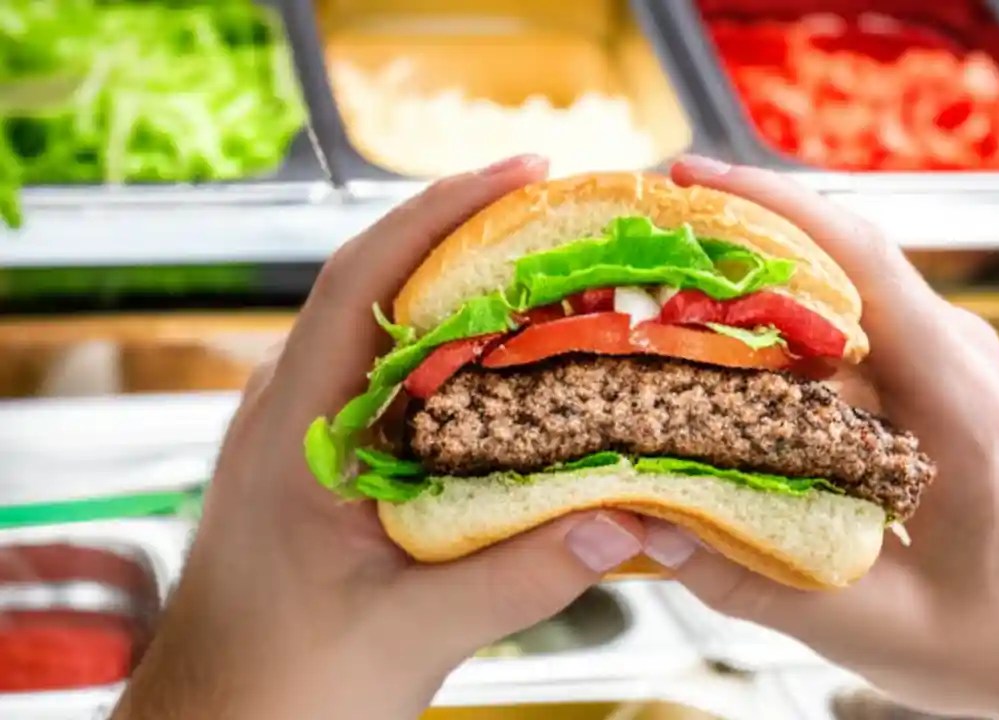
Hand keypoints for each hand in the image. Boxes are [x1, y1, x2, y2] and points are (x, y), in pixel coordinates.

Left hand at [113, 156, 645, 719]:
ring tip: (554, 274)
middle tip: (564, 214)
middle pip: (379, 283)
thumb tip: (621, 522)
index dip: (437, 212)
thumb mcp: (406, 636)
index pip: (359, 280)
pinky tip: (515, 368)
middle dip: (469, 234)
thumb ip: (515, 580)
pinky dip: (457, 350)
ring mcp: (304, 430)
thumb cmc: (279, 687)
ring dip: (465, 289)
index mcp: (294, 430)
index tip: (519, 173)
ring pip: (387, 327)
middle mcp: (291, 409)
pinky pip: (393, 376)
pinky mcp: (324, 459)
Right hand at [644, 156, 998, 718]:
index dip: (767, 204)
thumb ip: (756, 579)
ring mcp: (934, 368)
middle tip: (633, 247)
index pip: (857, 256)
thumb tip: (646, 528)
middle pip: (829, 264)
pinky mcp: (918, 393)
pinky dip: (765, 345)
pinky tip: (705, 370)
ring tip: (646, 305)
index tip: (686, 178)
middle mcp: (946, 354)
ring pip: (826, 304)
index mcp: (952, 386)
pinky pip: (833, 347)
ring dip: (740, 295)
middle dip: (727, 243)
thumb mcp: (879, 625)